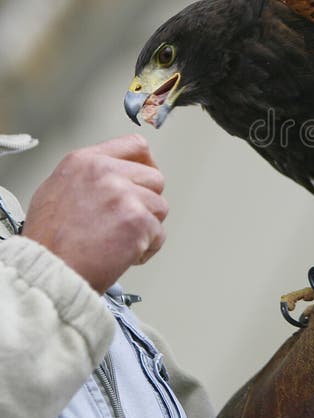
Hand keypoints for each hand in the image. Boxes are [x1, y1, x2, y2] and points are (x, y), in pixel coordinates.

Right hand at [22, 135, 167, 291]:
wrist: (48, 271)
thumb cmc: (48, 241)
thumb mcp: (56, 190)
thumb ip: (89, 177)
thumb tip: (113, 177)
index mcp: (85, 161)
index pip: (135, 146)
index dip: (147, 164)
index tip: (146, 179)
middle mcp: (106, 172)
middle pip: (154, 179)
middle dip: (146, 202)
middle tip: (126, 221)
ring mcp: (123, 195)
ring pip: (160, 207)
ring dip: (146, 227)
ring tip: (119, 241)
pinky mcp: (137, 221)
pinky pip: (159, 234)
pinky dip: (146, 249)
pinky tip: (122, 255)